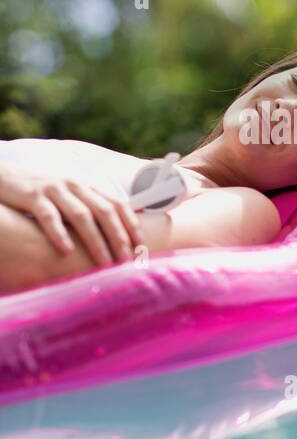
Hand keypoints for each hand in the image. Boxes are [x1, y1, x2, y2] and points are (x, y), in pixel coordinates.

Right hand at [0, 163, 141, 266]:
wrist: (4, 176)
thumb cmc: (41, 192)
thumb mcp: (69, 194)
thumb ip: (89, 207)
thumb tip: (115, 231)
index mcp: (86, 185)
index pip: (116, 203)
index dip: (131, 224)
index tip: (141, 245)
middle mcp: (74, 185)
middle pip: (104, 211)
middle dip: (118, 236)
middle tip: (126, 259)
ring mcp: (53, 189)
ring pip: (80, 215)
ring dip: (95, 240)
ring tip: (104, 262)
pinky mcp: (32, 195)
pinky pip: (48, 215)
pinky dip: (58, 232)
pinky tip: (66, 250)